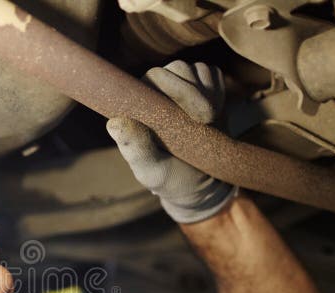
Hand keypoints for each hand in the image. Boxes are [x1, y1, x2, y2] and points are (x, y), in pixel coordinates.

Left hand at [106, 60, 236, 223]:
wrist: (200, 182)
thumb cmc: (169, 178)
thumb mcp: (151, 170)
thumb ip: (135, 149)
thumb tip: (114, 124)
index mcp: (136, 106)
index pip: (155, 77)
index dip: (180, 89)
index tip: (197, 116)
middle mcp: (155, 90)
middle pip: (179, 69)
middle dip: (198, 94)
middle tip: (207, 121)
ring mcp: (178, 86)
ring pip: (198, 70)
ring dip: (211, 94)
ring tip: (208, 122)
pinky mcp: (200, 87)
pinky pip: (213, 74)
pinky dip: (219, 91)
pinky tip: (215, 115)